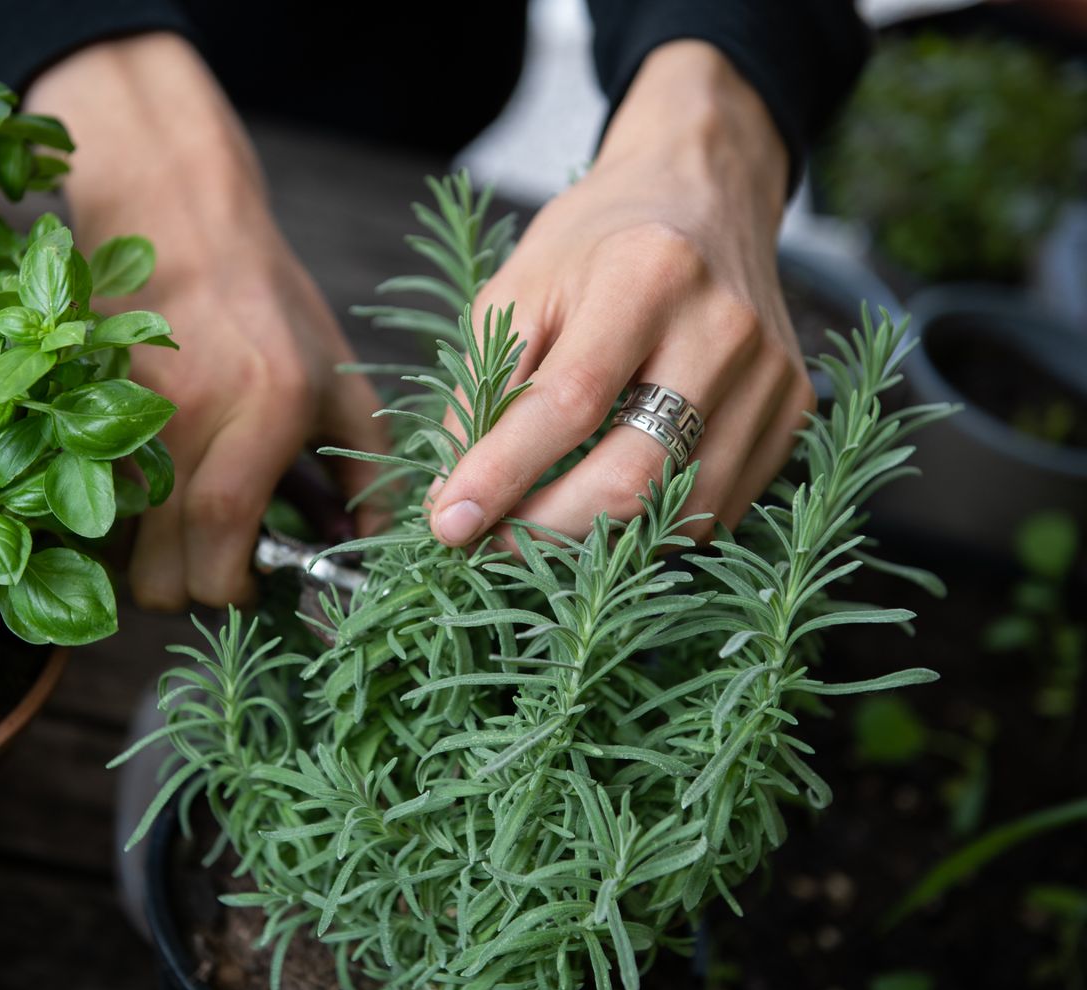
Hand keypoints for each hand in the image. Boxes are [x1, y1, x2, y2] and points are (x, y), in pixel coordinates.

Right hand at [27, 33, 384, 607]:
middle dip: (192, 590)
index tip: (252, 585)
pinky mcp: (83, 410)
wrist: (181, 228)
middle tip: (220, 565)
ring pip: (120, 545)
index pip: (224, 534)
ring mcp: (126, 414)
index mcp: (265, 410)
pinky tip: (151, 503)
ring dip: (152, 564)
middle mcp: (189, 418)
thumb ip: (367, 472)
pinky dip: (118, 526)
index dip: (232, 585)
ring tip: (186, 535)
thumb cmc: (272, 310)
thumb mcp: (342, 385)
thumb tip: (364, 546)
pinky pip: (90, 504)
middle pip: (163, 562)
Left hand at [428, 42, 812, 547]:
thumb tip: (458, 494)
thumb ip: (485, 386)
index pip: (569, 404)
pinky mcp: (792, 408)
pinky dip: (653, 525)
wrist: (704, 193)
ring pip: (679, 509)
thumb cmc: (597, 241)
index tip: (450, 525)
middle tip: (493, 542)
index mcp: (646, 275)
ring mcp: (770, 374)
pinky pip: (718, 507)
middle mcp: (722, 328)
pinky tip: (611, 501)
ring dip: (598, 539)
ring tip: (543, 522)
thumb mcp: (520, 287)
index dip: (504, 475)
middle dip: (548, 530)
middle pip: (634, 475)